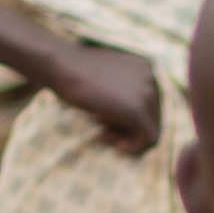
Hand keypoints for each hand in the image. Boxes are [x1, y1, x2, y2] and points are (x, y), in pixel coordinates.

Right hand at [46, 42, 164, 153]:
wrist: (60, 65)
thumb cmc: (73, 73)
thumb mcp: (106, 80)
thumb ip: (124, 92)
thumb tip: (134, 123)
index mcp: (145, 67)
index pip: (150, 103)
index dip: (129, 117)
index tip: (105, 120)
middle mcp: (152, 77)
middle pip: (153, 117)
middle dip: (129, 128)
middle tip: (104, 130)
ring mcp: (147, 92)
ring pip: (152, 129)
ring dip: (128, 137)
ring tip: (104, 134)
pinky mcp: (138, 110)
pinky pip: (149, 139)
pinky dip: (132, 147)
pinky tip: (110, 141)